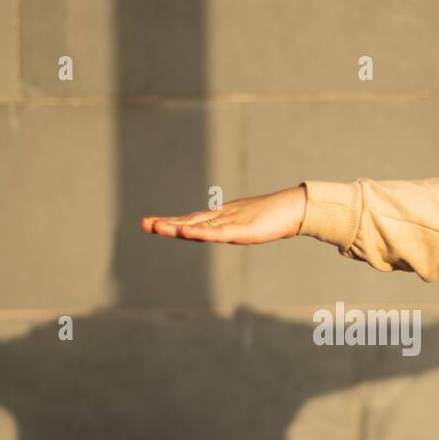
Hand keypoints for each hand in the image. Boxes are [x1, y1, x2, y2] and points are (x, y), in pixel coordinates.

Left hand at [141, 185, 305, 243]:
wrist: (294, 208)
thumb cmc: (275, 216)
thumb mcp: (249, 224)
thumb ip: (236, 226)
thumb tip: (228, 228)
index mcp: (222, 218)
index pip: (192, 221)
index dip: (171, 222)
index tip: (151, 223)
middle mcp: (222, 217)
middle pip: (189, 221)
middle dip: (166, 223)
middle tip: (144, 223)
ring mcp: (230, 222)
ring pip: (199, 225)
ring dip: (176, 226)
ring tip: (156, 226)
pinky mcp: (241, 229)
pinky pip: (216, 232)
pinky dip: (199, 232)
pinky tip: (185, 232)